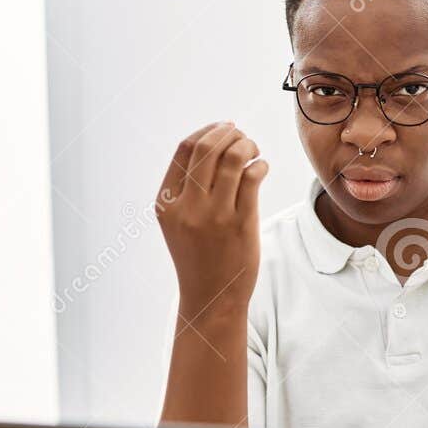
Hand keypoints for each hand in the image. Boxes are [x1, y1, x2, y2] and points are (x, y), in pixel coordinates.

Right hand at [156, 122, 268, 322]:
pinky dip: (260, 165)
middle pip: (207, 148)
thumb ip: (188, 188)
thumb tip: (214, 144)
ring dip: (248, 146)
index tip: (224, 129)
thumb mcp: (179, 222)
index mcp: (167, 202)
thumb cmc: (198, 257)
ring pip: (232, 158)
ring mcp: (214, 215)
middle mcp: (187, 206)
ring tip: (254, 151)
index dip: (207, 131)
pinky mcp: (240, 224)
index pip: (184, 149)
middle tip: (242, 137)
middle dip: (229, 133)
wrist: (211, 298)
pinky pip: (252, 177)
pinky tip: (261, 169)